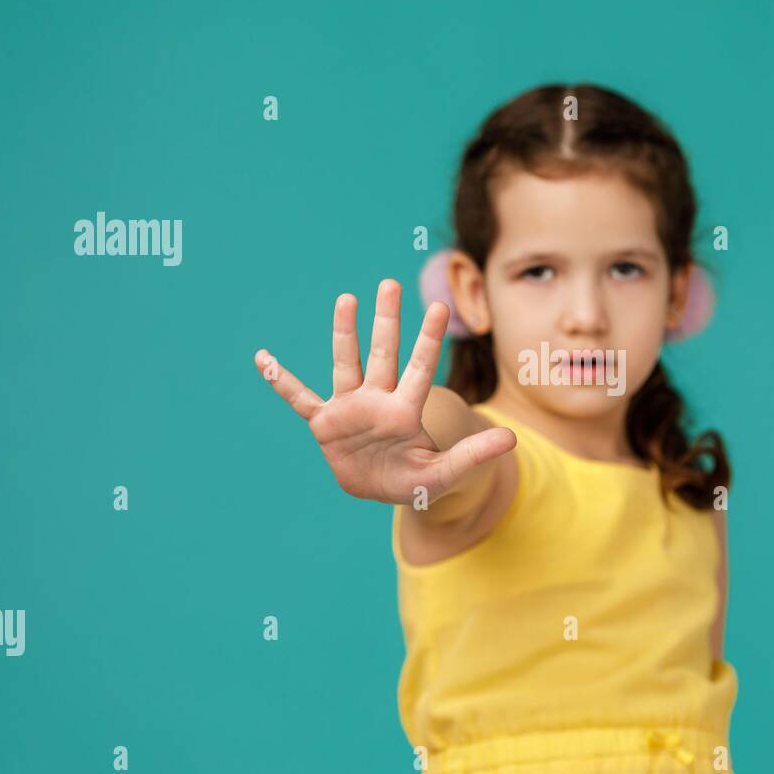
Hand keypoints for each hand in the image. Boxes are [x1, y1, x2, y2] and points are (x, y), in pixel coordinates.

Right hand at [253, 279, 514, 505]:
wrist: (382, 489)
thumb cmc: (415, 480)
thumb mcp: (445, 473)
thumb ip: (473, 454)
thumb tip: (511, 439)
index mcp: (406, 411)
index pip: (420, 369)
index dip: (428, 340)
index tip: (438, 307)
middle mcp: (378, 400)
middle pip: (383, 354)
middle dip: (386, 321)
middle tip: (390, 284)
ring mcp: (350, 408)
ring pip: (346, 364)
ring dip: (344, 334)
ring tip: (347, 299)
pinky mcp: (326, 423)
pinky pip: (300, 399)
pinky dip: (281, 381)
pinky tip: (262, 359)